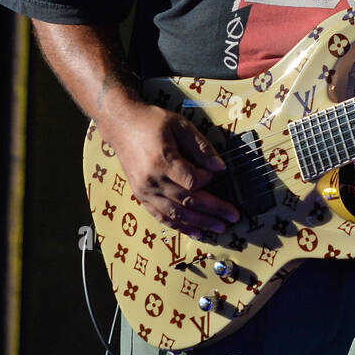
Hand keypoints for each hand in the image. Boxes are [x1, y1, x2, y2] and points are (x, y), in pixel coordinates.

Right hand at [105, 103, 237, 236]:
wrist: (121, 125)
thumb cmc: (152, 122)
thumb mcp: (180, 125)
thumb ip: (201, 147)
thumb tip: (220, 167)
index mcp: (163, 161)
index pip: (192, 181)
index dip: (207, 180)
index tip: (214, 173)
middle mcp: (152, 180)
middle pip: (187, 202)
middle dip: (213, 211)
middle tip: (232, 217)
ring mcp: (145, 191)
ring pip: (176, 214)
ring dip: (199, 223)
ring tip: (219, 228)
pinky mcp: (140, 196)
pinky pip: (161, 216)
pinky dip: (180, 227)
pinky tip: (196, 232)